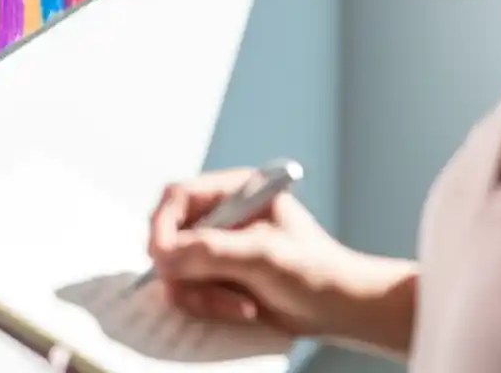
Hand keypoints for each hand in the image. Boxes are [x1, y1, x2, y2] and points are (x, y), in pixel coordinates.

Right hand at [146, 168, 363, 337]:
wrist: (339, 308)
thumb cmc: (316, 271)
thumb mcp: (264, 256)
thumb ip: (212, 251)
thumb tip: (164, 255)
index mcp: (235, 192)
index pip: (177, 196)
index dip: (162, 225)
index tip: (162, 257)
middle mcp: (221, 217)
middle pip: (169, 237)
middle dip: (188, 271)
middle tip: (213, 288)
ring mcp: (217, 249)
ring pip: (175, 272)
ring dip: (203, 295)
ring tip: (242, 304)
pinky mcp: (216, 278)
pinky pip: (188, 293)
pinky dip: (209, 306)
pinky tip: (244, 308)